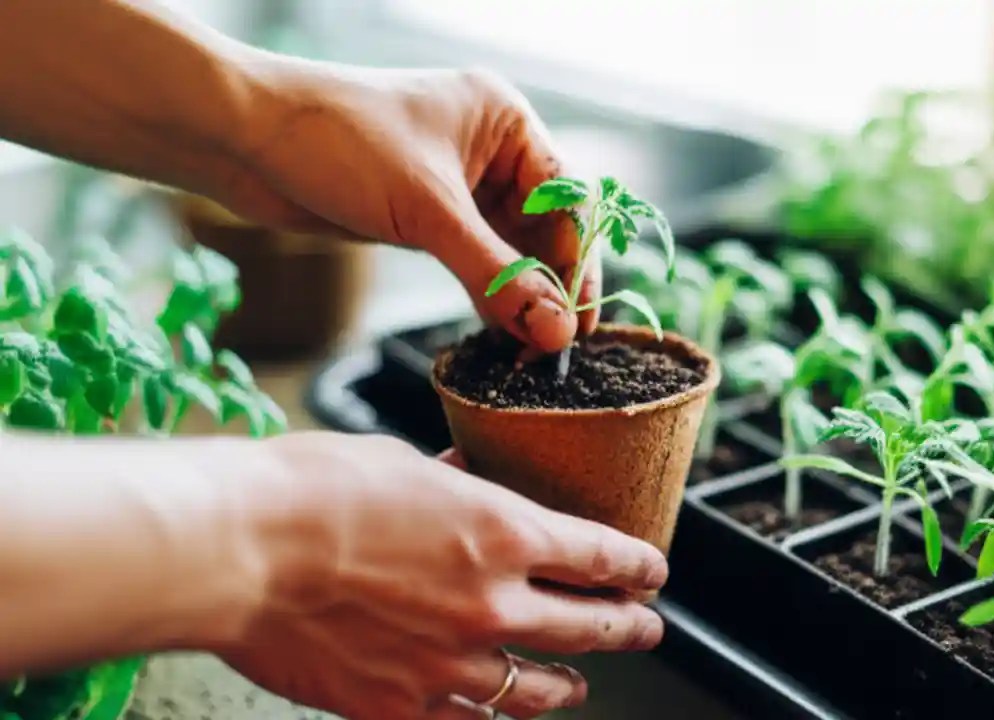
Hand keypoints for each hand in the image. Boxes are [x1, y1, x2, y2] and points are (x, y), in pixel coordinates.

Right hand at [212, 433, 666, 719]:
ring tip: (580, 684)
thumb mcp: (400, 464)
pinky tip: (500, 713)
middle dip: (628, 627)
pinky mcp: (400, 706)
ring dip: (569, 683)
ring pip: (539, 686)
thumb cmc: (313, 490)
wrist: (241, 549)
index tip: (654, 572)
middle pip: (590, 626)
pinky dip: (493, 717)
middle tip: (646, 628)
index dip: (638, 566)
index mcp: (506, 532)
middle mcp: (495, 604)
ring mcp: (451, 664)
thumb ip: (450, 484)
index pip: (602, 556)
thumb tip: (465, 480)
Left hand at [213, 60, 598, 355]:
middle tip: (555, 349)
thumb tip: (556, 332)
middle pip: (544, 228)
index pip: (567, 198)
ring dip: (519, 297)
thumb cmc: (337, 142)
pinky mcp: (426, 215)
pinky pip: (475, 260)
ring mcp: (459, 183)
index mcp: (506, 120)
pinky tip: (497, 333)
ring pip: (510, 249)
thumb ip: (496, 275)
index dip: (576, 264)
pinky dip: (486, 294)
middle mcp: (491, 149)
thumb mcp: (427, 212)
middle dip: (549, 286)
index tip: (578, 325)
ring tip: (529, 352)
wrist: (242, 138)